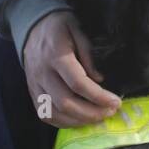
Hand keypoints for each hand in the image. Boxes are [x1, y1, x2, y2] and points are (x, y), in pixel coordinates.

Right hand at [23, 10, 120, 126]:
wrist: (33, 26)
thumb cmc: (60, 27)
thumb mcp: (78, 29)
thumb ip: (89, 53)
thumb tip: (99, 80)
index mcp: (55, 55)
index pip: (77, 83)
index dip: (98, 96)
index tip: (116, 102)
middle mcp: (42, 73)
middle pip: (66, 102)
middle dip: (91, 113)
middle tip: (110, 112)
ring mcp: (34, 85)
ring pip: (54, 113)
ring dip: (79, 120)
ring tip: (98, 117)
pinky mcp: (32, 93)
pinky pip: (45, 115)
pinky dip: (64, 122)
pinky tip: (80, 120)